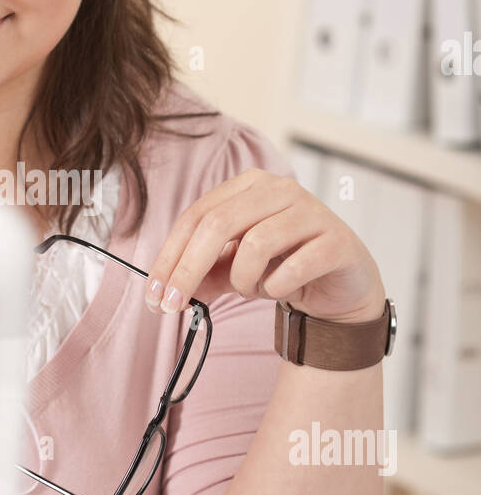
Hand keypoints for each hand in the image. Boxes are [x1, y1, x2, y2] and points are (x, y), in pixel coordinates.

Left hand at [144, 168, 385, 323]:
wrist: (341, 285)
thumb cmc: (284, 267)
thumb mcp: (235, 270)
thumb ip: (204, 274)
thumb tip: (168, 292)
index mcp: (248, 186)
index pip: (196, 216)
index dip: (170, 256)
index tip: (153, 295)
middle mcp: (279, 188)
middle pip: (216, 225)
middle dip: (187, 271)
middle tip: (173, 307)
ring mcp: (311, 211)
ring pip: (253, 245)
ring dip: (244, 280)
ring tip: (255, 289)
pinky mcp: (336, 240)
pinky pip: (292, 267)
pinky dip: (277, 288)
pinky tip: (282, 290)